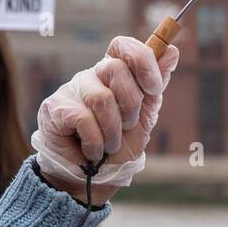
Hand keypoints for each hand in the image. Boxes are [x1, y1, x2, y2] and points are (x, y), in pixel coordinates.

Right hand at [33, 36, 179, 203]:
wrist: (89, 181)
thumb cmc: (116, 150)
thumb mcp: (143, 119)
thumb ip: (155, 86)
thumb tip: (172, 50)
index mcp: (114, 75)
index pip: (124, 46)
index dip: (141, 60)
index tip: (153, 88)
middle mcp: (92, 77)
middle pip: (116, 69)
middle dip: (130, 105)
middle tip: (126, 127)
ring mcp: (71, 90)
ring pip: (102, 98)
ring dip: (113, 131)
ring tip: (108, 145)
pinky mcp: (55, 108)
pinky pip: (84, 119)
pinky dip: (95, 142)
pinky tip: (91, 151)